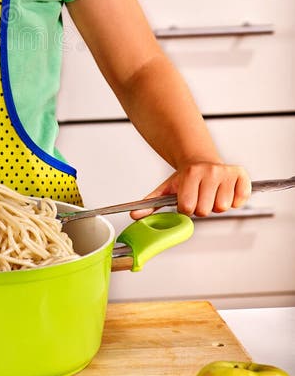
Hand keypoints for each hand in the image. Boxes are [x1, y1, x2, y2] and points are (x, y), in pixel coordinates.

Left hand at [130, 161, 250, 218]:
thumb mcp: (167, 187)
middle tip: (200, 196)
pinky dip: (234, 201)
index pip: (188, 207)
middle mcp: (210, 171)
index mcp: (191, 173)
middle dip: (201, 207)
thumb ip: (151, 203)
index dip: (186, 208)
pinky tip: (225, 192)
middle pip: (205, 210)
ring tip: (211, 193)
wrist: (201, 161)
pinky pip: (240, 201)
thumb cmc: (185, 177)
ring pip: (223, 207)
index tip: (186, 200)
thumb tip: (134, 215)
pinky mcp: (242, 176)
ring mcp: (226, 173)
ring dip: (216, 204)